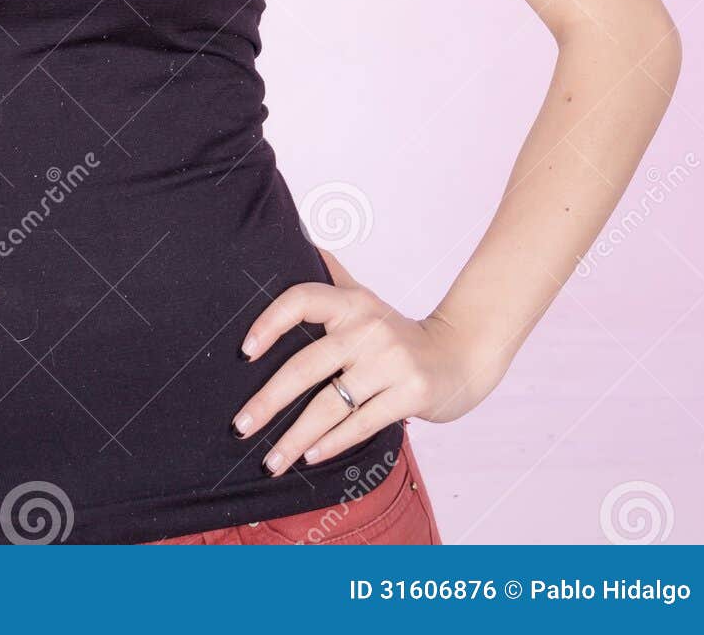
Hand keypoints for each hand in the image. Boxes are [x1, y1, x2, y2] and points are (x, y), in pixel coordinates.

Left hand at [231, 248, 507, 473]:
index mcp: (352, 303)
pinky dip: (331, 443)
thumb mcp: (366, 298)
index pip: (302, 300)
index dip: (270, 321)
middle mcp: (368, 328)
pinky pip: (360, 423)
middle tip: (240, 426)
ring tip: (270, 461)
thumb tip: (299, 241)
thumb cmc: (400, 333)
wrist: (463, 354)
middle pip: (307, 365)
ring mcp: (391, 361)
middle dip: (268, 400)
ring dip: (294, 437)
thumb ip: (332, 276)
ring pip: (329, 404)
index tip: (244, 351)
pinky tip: (309, 457)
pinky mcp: (410, 393)